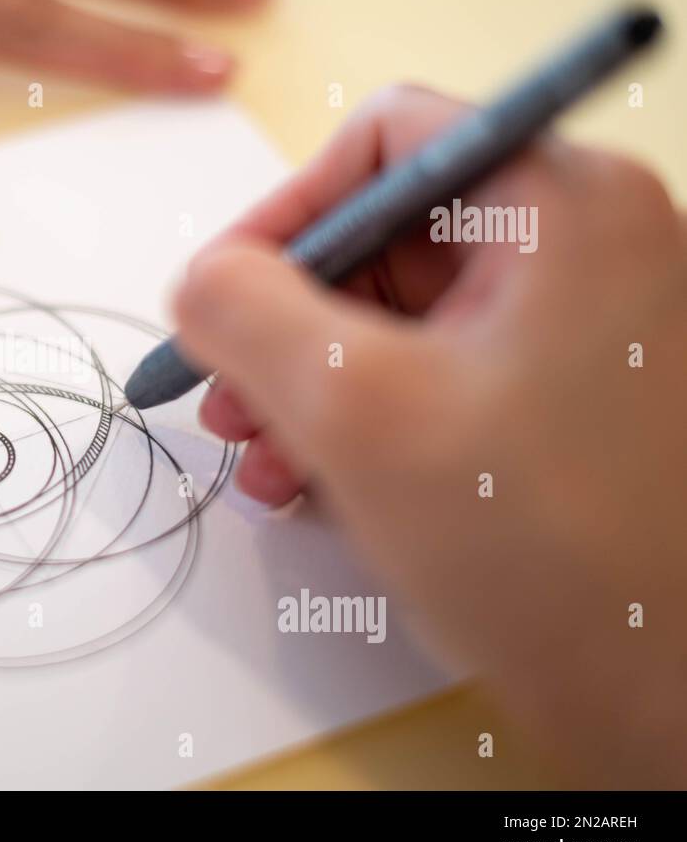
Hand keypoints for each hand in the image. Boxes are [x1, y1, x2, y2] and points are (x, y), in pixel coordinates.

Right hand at [174, 85, 686, 785]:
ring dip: (305, 383)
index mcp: (561, 203)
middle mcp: (581, 246)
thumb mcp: (357, 410)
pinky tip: (305, 483)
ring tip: (256, 459)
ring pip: (396, 319)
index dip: (284, 213)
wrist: (671, 697)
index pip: (387, 143)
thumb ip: (249, 314)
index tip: (221, 299)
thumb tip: (201, 281)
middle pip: (384, 241)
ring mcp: (579, 327)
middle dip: (284, 324)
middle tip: (226, 402)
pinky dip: (358, 419)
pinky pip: (432, 377)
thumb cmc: (540, 543)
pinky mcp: (562, 400)